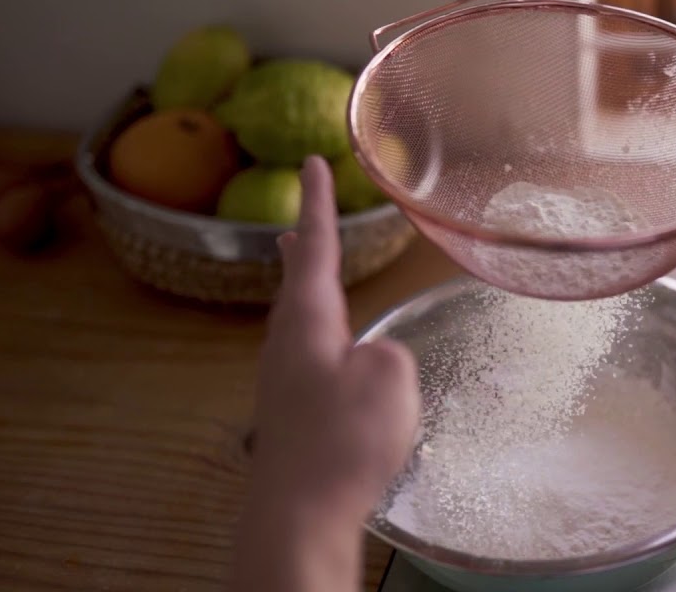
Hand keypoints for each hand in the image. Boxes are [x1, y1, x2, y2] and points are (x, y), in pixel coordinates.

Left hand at [230, 156, 419, 591]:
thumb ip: (389, 355)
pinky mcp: (292, 417)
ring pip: (297, 323)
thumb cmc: (343, 440)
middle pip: (295, 285)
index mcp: (308, 324)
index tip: (312, 162)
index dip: (319, 205)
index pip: (316, 250)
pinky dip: (317, 334)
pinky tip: (331, 356)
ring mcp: (285, 384)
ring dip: (306, 292)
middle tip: (295, 222)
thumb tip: (377, 360)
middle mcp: (287, 346)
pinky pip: (307, 357)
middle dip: (301, 251)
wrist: (298, 513)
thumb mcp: (390, 381)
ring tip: (307, 276)